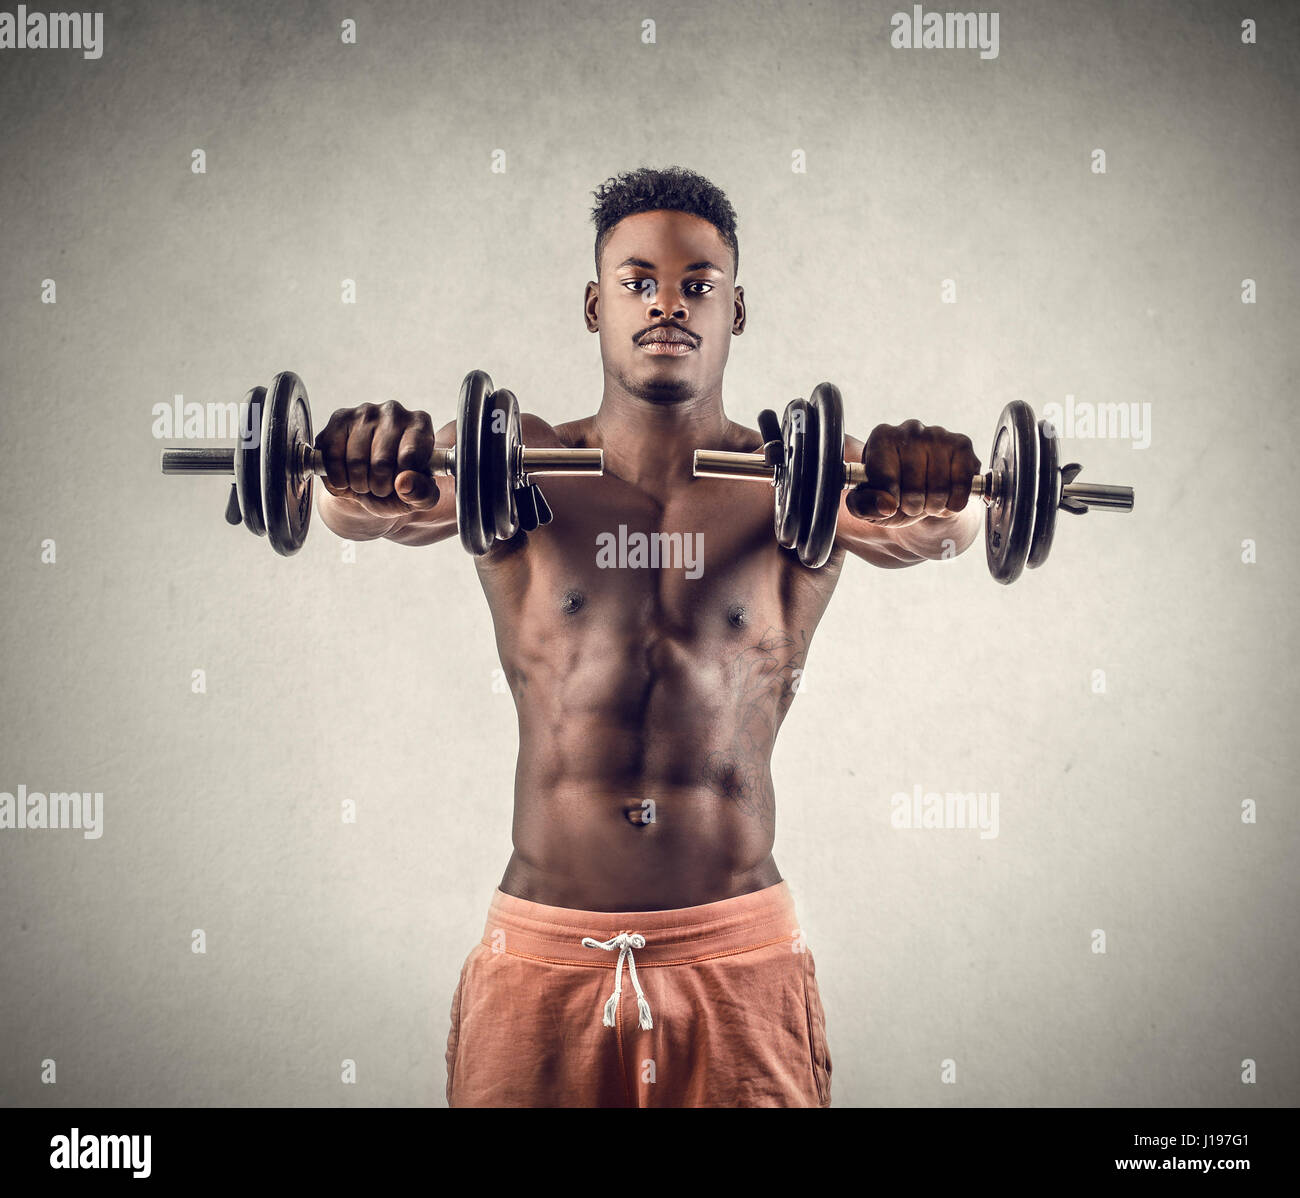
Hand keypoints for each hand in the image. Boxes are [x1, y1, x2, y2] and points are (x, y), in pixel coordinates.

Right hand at [316, 400, 439, 517]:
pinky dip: (338, 478)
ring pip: (355, 461)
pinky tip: (346, 478)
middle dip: (379, 487)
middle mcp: (394, 411)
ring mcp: (365, 412)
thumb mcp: (420, 498)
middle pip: (381, 462)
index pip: (409, 457)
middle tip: (380, 488)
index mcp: (420, 425)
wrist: (371, 486)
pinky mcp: (339, 419)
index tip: (401, 484)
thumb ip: (423, 494)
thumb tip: (404, 483)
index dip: (401, 481)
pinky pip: (332, 456)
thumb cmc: (401, 487)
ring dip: (358, 484)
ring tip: (365, 483)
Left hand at [846, 419, 979, 526]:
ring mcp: (939, 434)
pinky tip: (946, 497)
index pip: (884, 479)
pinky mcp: (963, 445)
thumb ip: (863, 506)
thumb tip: (886, 506)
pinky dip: (954, 503)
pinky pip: (963, 486)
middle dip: (912, 506)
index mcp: (882, 437)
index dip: (888, 500)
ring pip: (939, 489)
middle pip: (913, 488)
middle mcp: (910, 429)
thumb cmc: (889, 495)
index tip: (890, 500)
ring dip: (933, 506)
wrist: (922, 493)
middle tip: (911, 503)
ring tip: (927, 500)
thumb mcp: (866, 505)